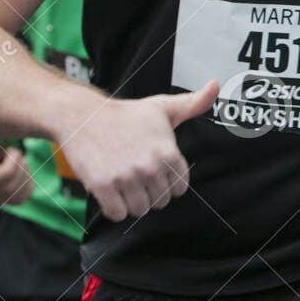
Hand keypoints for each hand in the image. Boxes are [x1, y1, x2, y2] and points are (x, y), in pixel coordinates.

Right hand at [0, 122, 34, 205]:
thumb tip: (4, 103)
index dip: (8, 169)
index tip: (16, 149)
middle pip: (5, 191)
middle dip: (19, 170)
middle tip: (15, 150)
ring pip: (14, 198)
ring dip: (23, 177)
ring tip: (15, 156)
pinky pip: (16, 199)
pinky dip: (25, 183)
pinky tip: (18, 165)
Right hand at [56, 84, 219, 222]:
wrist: (83, 116)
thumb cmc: (126, 114)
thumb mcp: (163, 107)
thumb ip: (193, 103)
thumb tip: (216, 86)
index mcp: (168, 152)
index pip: (180, 188)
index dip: (167, 181)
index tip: (154, 169)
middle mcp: (149, 167)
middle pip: (160, 201)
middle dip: (149, 191)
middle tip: (135, 173)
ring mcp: (126, 177)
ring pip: (139, 210)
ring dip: (131, 201)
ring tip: (123, 181)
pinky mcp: (103, 186)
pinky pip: (117, 214)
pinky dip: (113, 208)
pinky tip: (110, 190)